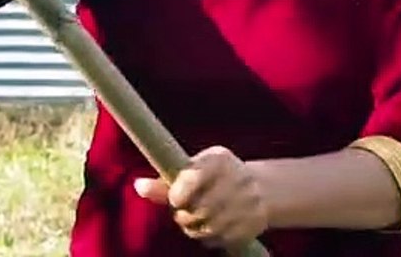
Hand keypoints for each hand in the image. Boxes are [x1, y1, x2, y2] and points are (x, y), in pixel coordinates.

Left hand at [134, 146, 269, 249]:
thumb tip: (138, 186)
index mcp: (219, 160)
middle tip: (182, 210)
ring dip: (194, 227)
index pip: (192, 180)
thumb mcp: (196, 167)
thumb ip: (167, 179)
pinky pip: (218, 240)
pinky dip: (209, 237)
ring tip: (195, 218)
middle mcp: (237, 181)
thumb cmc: (218, 176)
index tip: (175, 198)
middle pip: (197, 209)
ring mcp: (247, 206)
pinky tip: (212, 226)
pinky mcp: (251, 227)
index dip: (178, 194)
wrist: (262, 189)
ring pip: (205, 228)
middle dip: (183, 214)